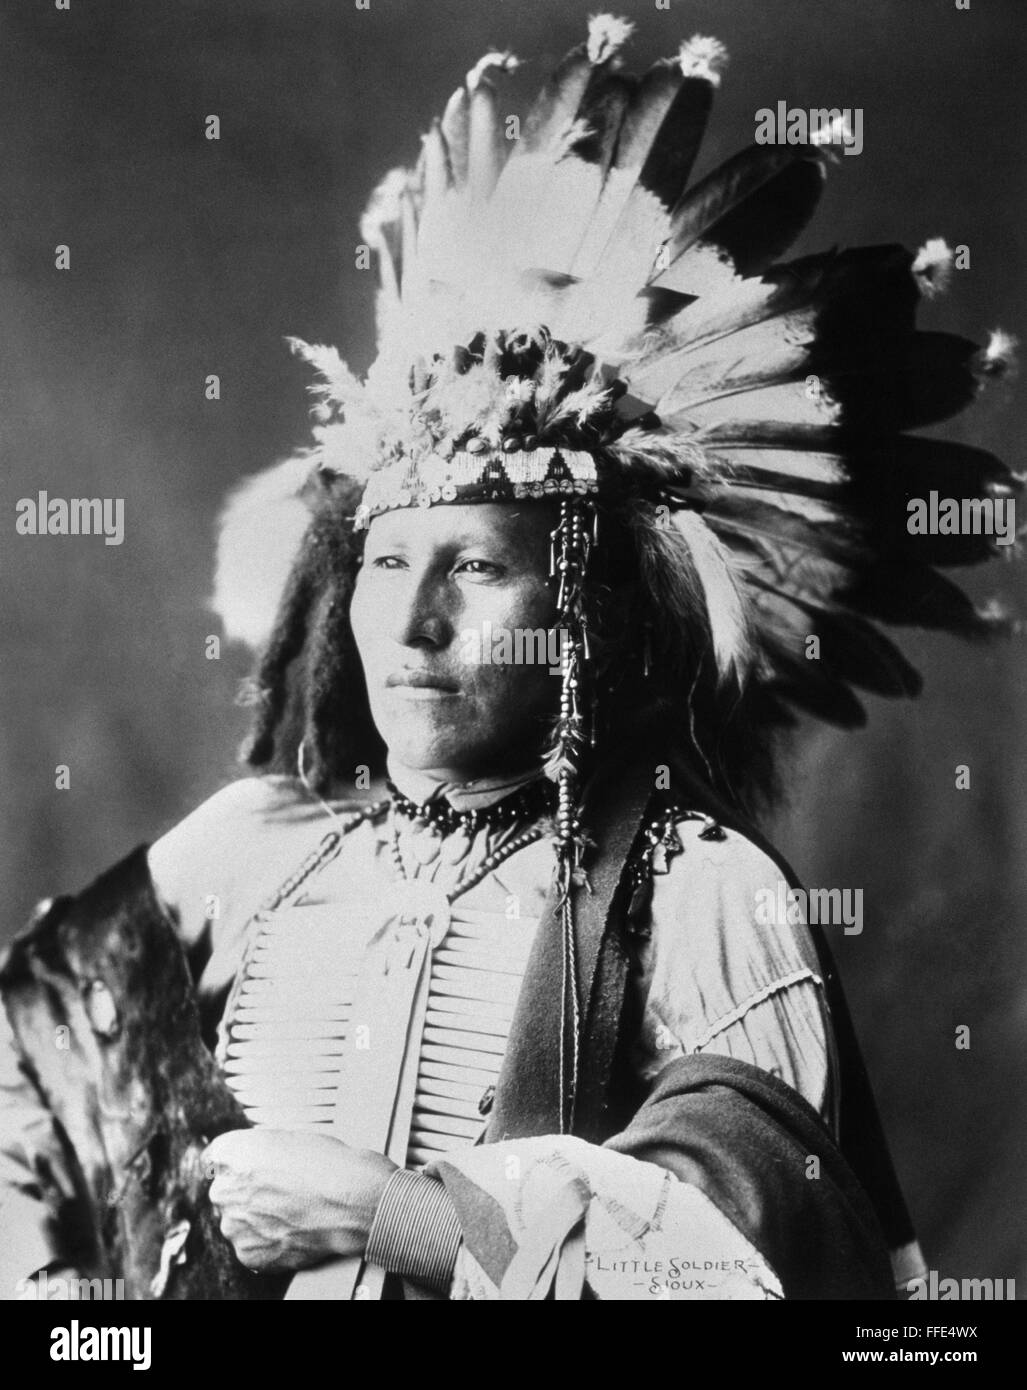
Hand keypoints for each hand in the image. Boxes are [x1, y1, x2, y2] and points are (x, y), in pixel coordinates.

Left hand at [202, 1129, 396, 1272]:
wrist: (353, 1201)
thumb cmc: (329, 1164)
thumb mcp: (289, 1137)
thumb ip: (258, 1149)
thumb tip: (251, 1161)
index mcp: (233, 1153)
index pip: (215, 1157)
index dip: (235, 1164)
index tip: (244, 1170)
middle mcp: (225, 1188)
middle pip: (225, 1191)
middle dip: (246, 1192)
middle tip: (278, 1193)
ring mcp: (235, 1225)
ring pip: (237, 1221)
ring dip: (255, 1219)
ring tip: (290, 1212)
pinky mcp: (249, 1254)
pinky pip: (250, 1247)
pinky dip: (267, 1242)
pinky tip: (291, 1229)